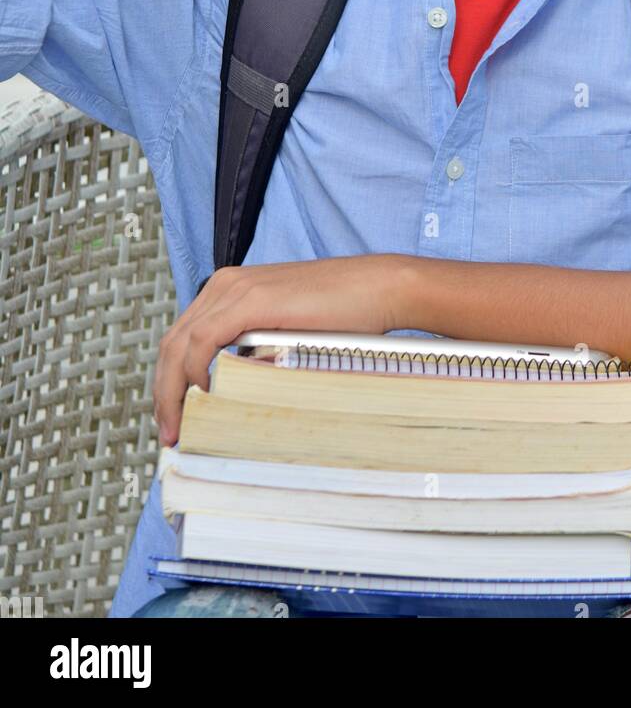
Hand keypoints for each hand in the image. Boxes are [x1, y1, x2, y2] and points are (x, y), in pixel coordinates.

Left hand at [153, 256, 406, 445]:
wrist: (379, 289)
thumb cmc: (345, 315)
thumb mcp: (286, 335)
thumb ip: (258, 351)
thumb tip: (235, 394)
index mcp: (231, 290)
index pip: (183, 338)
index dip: (170, 381)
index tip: (176, 418)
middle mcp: (226, 285)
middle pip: (172, 342)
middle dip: (164, 392)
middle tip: (169, 433)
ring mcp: (236, 289)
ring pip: (180, 343)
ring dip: (172, 390)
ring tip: (179, 426)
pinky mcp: (251, 300)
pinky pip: (203, 340)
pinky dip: (194, 371)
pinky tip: (203, 396)